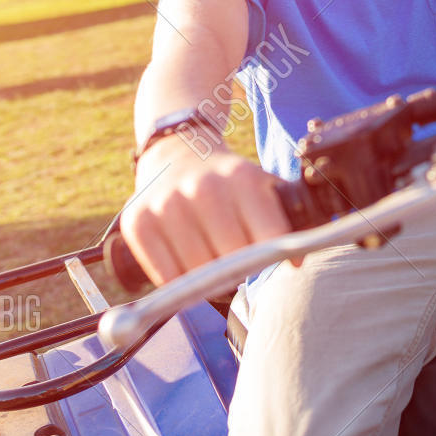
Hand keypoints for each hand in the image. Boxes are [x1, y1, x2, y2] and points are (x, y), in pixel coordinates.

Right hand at [121, 137, 291, 284]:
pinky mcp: (138, 222)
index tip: (277, 262)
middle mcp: (203, 189)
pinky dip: (179, 282)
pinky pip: (165, 276)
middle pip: (232, 261)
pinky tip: (188, 267)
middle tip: (239, 265)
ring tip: (213, 263)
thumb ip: (284, 218)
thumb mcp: (261, 185)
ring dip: (209, 281)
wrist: (178, 152)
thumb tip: (297, 262)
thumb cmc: (227, 181)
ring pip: (198, 273)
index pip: (268, 238)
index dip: (274, 258)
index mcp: (242, 178)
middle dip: (240, 271)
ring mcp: (167, 205)